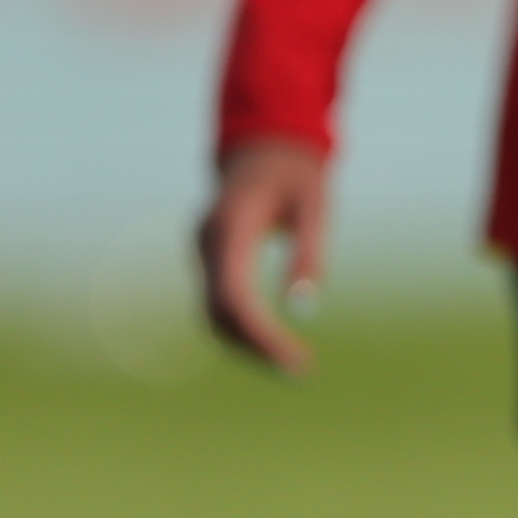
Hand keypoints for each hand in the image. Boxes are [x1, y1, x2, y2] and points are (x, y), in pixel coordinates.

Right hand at [199, 137, 332, 371]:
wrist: (264, 145)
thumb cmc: (296, 175)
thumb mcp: (314, 207)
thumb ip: (309, 253)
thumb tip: (303, 310)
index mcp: (229, 226)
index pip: (233, 296)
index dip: (259, 334)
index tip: (293, 360)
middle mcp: (207, 241)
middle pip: (219, 311)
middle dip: (255, 346)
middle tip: (299, 371)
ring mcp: (203, 250)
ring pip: (213, 312)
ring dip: (247, 343)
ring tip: (291, 364)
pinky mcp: (210, 257)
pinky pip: (218, 301)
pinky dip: (242, 327)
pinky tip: (272, 344)